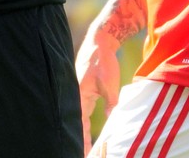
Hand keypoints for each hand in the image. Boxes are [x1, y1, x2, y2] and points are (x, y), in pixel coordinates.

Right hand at [74, 27, 121, 153]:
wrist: (99, 41)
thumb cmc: (102, 61)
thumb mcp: (109, 84)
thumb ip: (110, 103)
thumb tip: (112, 119)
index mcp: (79, 95)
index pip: (79, 124)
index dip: (83, 139)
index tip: (86, 152)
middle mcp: (76, 94)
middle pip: (77, 123)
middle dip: (81, 139)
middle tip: (86, 152)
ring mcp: (79, 91)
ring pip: (80, 117)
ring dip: (83, 131)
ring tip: (86, 146)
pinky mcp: (84, 88)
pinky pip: (83, 110)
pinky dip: (85, 121)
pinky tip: (87, 129)